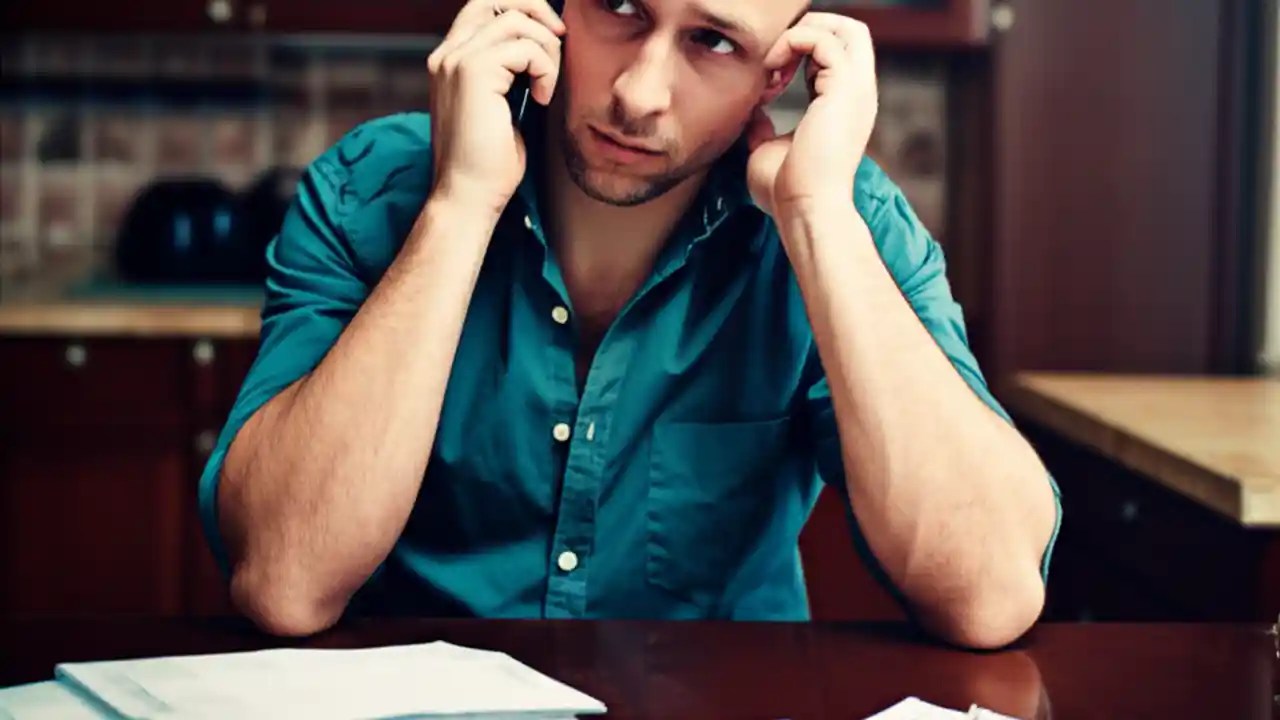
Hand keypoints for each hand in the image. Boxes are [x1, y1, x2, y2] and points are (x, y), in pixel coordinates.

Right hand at [427, 0, 564, 217]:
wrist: (468, 196)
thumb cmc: (488, 164)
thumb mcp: (501, 107)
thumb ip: (508, 74)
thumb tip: (541, 48)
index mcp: (450, 61)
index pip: (485, 8)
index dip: (523, 11)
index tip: (552, 35)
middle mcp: (447, 54)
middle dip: (537, 11)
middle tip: (560, 38)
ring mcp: (457, 60)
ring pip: (517, 22)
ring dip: (547, 51)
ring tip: (546, 88)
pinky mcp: (473, 72)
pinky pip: (525, 48)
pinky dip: (545, 70)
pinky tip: (542, 99)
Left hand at [746, 14, 877, 219]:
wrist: (804, 209)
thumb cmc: (786, 191)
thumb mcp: (767, 150)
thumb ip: (763, 127)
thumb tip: (752, 112)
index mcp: (845, 105)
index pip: (837, 53)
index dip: (801, 52)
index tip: (769, 78)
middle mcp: (858, 93)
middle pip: (851, 30)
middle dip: (809, 29)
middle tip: (776, 56)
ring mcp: (856, 89)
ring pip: (846, 27)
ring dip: (801, 34)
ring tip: (773, 63)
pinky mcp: (845, 88)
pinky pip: (823, 40)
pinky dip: (792, 44)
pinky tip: (772, 72)